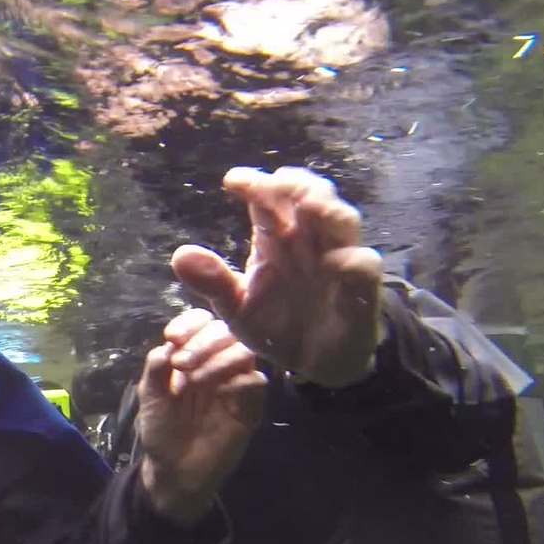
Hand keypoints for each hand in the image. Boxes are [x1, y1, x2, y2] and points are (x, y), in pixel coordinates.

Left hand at [135, 309, 266, 525]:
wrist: (174, 471)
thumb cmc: (162, 430)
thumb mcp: (150, 396)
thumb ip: (156, 367)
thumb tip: (168, 344)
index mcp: (194, 354)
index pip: (202, 322)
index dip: (191, 322)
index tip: (173, 336)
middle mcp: (217, 363)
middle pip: (226, 330)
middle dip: (203, 341)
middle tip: (181, 363)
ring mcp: (236, 383)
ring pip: (244, 350)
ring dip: (218, 358)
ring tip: (194, 379)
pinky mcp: (250, 406)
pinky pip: (256, 381)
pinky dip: (238, 381)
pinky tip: (219, 393)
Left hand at [172, 166, 383, 388]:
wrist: (313, 363)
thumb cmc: (276, 324)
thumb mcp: (237, 309)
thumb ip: (213, 283)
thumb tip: (180, 256)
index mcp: (275, 238)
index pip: (267, 201)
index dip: (255, 185)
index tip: (233, 181)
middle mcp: (308, 241)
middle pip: (311, 197)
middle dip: (296, 185)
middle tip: (278, 181)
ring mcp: (338, 261)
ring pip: (343, 221)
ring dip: (329, 210)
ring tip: (310, 206)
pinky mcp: (360, 290)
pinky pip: (364, 267)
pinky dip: (353, 261)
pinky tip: (336, 262)